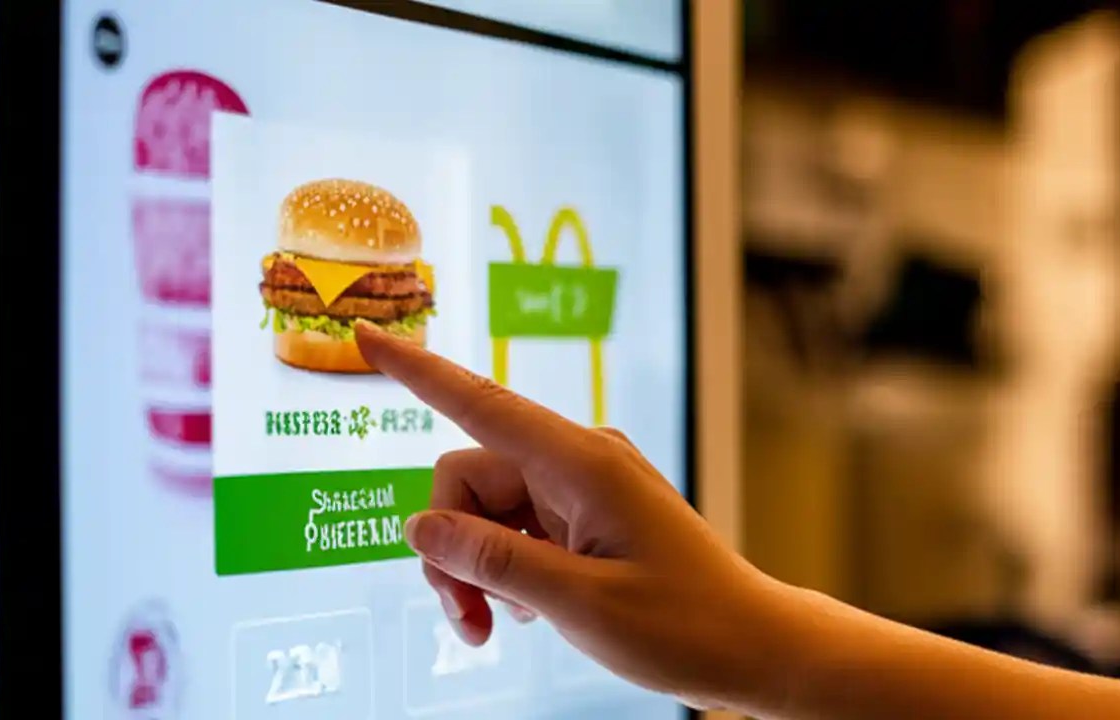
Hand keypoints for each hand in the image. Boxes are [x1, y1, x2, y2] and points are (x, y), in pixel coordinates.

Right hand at [355, 323, 787, 708]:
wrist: (753, 648)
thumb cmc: (685, 625)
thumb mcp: (578, 602)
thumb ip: (492, 561)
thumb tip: (419, 527)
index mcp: (581, 463)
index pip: (478, 403)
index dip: (416, 370)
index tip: (366, 336)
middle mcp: (577, 463)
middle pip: (466, 480)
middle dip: (450, 549)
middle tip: (466, 621)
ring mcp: (580, 490)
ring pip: (484, 512)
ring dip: (476, 570)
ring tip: (496, 628)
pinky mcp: (583, 518)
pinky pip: (514, 530)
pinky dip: (505, 571)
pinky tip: (532, 611)